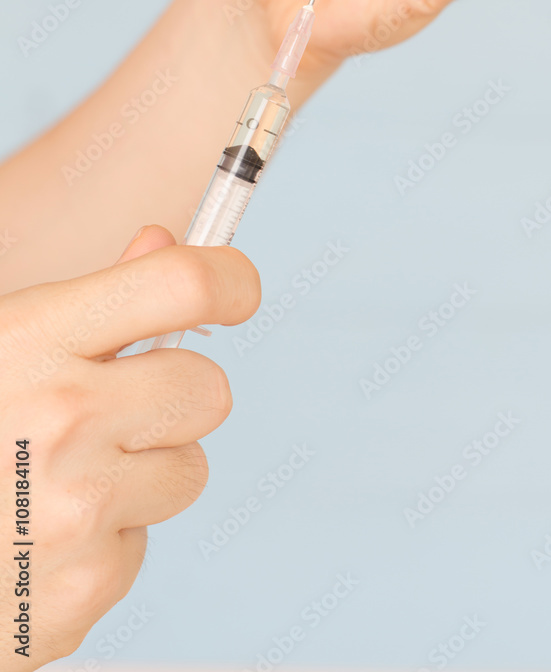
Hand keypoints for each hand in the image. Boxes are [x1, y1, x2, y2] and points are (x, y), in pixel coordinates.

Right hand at [0, 226, 259, 670]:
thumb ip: (89, 299)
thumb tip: (164, 244)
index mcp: (32, 340)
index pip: (179, 286)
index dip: (229, 278)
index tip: (237, 289)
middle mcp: (61, 421)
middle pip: (210, 390)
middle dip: (177, 396)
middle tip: (116, 410)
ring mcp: (74, 511)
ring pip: (189, 470)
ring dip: (144, 473)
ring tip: (62, 479)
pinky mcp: (82, 590)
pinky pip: (141, 544)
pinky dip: (104, 541)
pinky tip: (40, 536)